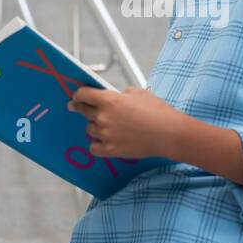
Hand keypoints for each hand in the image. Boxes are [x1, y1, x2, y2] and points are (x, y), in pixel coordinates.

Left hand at [67, 85, 185, 159]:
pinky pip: (94, 147)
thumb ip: (120, 94)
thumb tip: (113, 97)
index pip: (84, 94)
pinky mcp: (110, 150)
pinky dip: (97, 144)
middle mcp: (103, 117)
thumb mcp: (138, 92)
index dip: (78, 94)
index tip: (76, 96)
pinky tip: (103, 142)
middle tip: (74, 107)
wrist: (168, 133)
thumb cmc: (156, 111)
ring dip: (95, 126)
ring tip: (107, 126)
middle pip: (83, 111)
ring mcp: (105, 134)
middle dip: (78, 107)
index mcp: (109, 100)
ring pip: (90, 129)